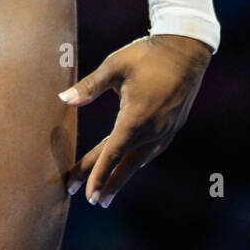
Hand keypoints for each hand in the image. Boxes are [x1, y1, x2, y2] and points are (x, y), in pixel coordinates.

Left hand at [60, 33, 211, 207]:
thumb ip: (89, 86)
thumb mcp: (114, 66)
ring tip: (104, 194)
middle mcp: (153, 131)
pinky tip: (127, 167)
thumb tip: (63, 99)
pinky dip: (135, 163)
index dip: (98, 174)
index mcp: (136, 118)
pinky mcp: (172, 128)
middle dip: (104, 182)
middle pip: (124, 164)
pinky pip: (149, 152)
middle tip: (86, 198)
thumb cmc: (147, 55)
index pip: (113, 154)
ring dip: (121, 176)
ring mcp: (166, 132)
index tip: (86, 193)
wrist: (186, 50)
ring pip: (139, 161)